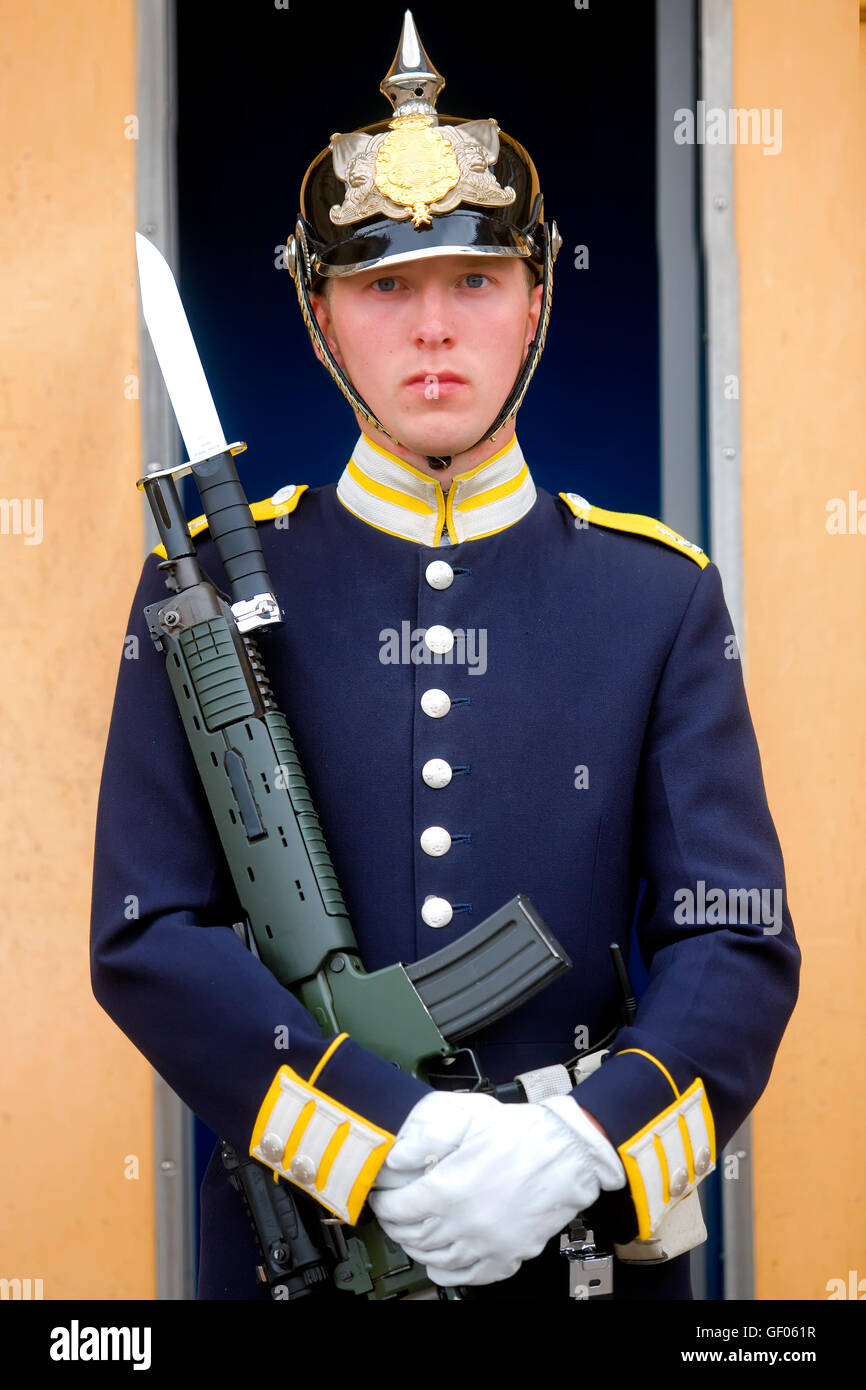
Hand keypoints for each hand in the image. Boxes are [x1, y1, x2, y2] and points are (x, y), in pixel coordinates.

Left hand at [369, 1091, 624, 1285]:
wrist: (570, 1153)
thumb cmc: (524, 1135)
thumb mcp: (470, 1122)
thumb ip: (429, 1138)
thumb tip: (397, 1156)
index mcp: (450, 1190)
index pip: (399, 1210)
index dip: (384, 1204)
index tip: (382, 1198)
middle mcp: (464, 1224)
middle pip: (413, 1237)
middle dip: (396, 1226)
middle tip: (393, 1215)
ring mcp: (487, 1245)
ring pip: (437, 1260)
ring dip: (418, 1249)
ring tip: (413, 1235)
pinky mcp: (508, 1257)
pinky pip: (470, 1276)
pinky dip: (449, 1273)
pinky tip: (443, 1261)